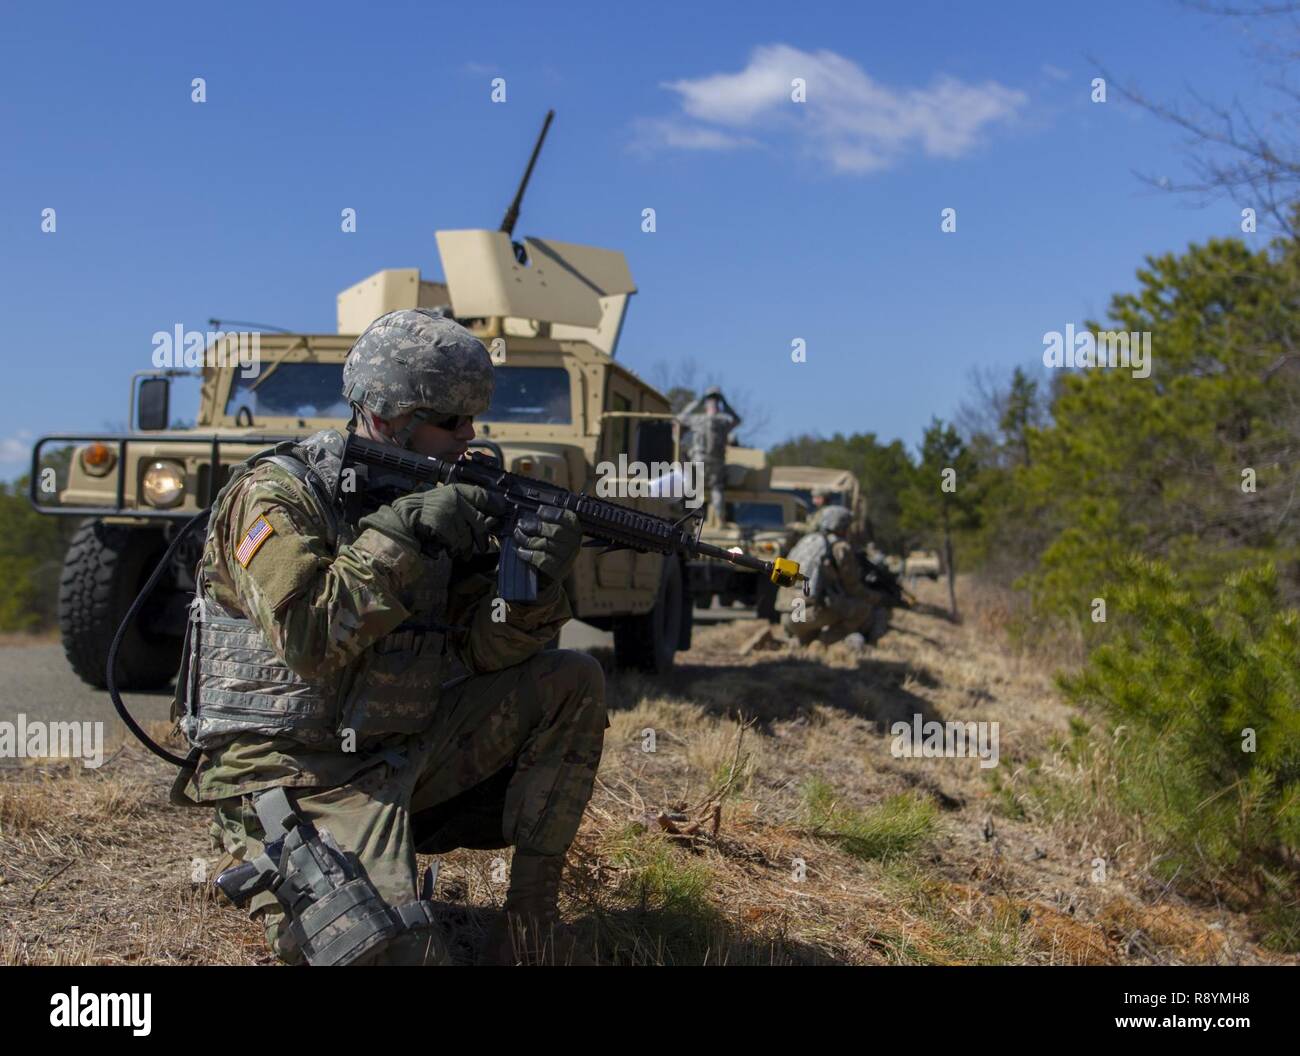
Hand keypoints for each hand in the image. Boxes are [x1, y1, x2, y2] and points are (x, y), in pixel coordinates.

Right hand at [369, 484, 508, 559]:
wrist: (399, 522)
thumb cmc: (420, 515)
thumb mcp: (442, 503)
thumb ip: (463, 507)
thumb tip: (489, 519)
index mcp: (454, 491)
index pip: (481, 495)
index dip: (494, 505)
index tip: (501, 513)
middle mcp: (454, 499)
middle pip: (479, 522)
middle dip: (482, 537)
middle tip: (483, 546)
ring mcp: (449, 513)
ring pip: (468, 537)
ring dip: (463, 547)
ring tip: (456, 550)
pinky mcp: (444, 527)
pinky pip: (456, 544)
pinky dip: (452, 550)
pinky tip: (444, 548)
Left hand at [511, 506, 580, 584]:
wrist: (554, 569)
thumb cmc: (551, 543)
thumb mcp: (553, 528)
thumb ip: (546, 519)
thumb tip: (530, 511)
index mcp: (574, 527)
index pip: (565, 517)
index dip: (551, 513)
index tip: (538, 511)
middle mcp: (573, 542)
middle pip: (555, 532)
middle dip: (536, 527)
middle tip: (521, 524)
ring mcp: (566, 556)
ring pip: (545, 545)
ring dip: (527, 539)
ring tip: (518, 535)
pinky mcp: (557, 569)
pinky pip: (540, 559)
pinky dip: (528, 554)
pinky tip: (521, 551)